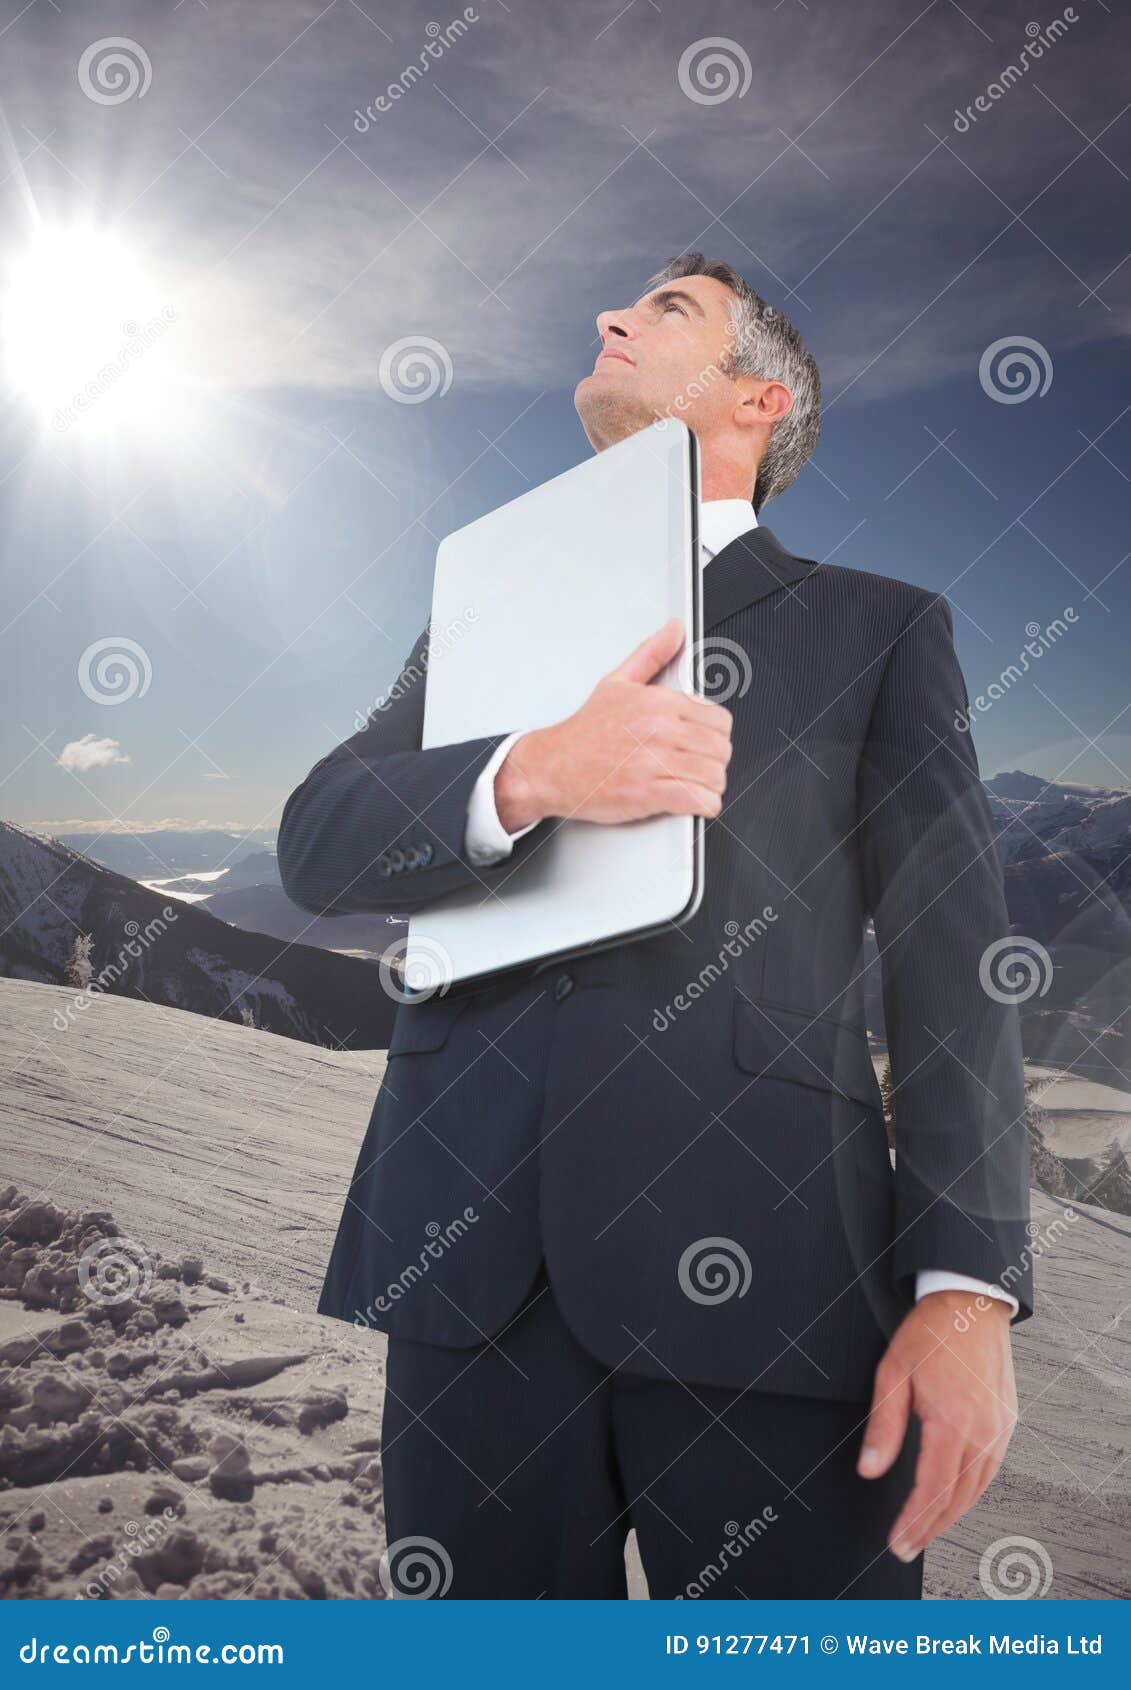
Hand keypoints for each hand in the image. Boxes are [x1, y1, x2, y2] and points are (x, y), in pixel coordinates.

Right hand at [494, 617, 732, 831]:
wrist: (552, 767)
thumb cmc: (583, 733)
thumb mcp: (617, 683)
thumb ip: (651, 655)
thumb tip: (674, 630)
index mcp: (658, 703)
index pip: (719, 720)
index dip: (714, 735)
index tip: (702, 743)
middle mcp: (659, 730)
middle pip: (721, 749)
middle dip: (714, 761)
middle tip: (698, 766)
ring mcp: (654, 762)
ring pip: (714, 775)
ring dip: (711, 785)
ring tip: (696, 785)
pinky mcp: (648, 793)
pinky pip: (698, 799)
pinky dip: (704, 804)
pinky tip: (695, 801)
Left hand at [857, 1288, 1017, 1561]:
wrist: (970, 1301)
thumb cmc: (931, 1332)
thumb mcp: (892, 1373)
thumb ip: (884, 1427)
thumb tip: (871, 1470)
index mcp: (952, 1420)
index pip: (933, 1488)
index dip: (914, 1521)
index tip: (897, 1540)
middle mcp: (983, 1430)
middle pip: (958, 1497)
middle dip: (930, 1528)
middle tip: (906, 1546)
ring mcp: (1000, 1427)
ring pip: (977, 1489)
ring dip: (951, 1515)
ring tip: (926, 1530)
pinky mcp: (1007, 1421)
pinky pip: (990, 1470)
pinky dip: (971, 1492)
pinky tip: (955, 1499)